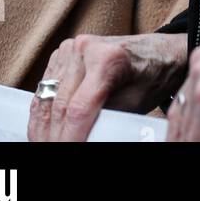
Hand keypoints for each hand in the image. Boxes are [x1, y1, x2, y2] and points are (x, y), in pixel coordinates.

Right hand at [27, 31, 187, 141]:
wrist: (156, 52)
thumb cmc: (151, 75)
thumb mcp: (135, 104)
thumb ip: (108, 120)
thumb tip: (86, 136)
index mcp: (108, 58)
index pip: (78, 109)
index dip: (69, 138)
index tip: (66, 152)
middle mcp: (85, 48)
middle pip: (59, 105)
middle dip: (54, 137)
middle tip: (54, 152)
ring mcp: (71, 48)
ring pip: (46, 96)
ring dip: (43, 127)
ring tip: (45, 144)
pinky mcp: (63, 53)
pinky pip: (45, 86)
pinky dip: (43, 111)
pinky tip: (44, 129)